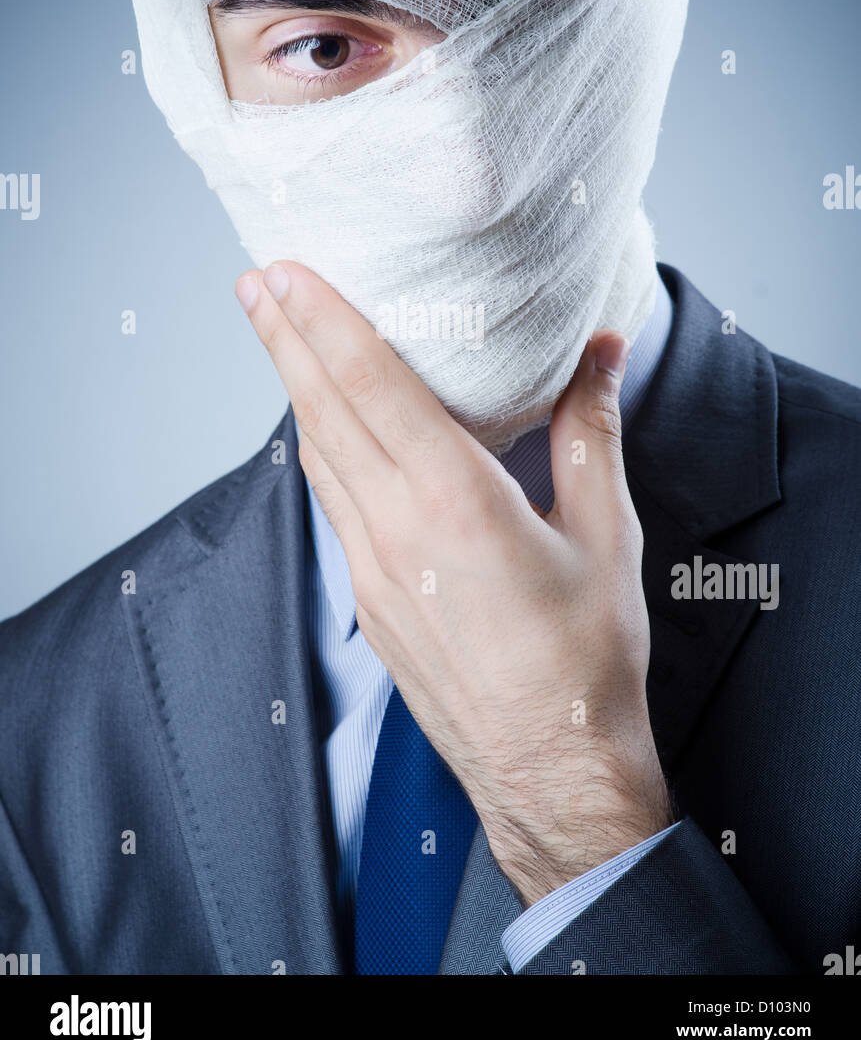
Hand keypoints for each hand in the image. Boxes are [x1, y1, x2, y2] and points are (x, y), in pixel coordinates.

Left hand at [236, 261, 671, 905]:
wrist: (549, 767)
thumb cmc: (585, 658)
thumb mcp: (607, 534)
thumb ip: (592, 432)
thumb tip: (602, 353)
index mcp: (457, 501)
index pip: (372, 385)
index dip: (325, 319)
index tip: (287, 272)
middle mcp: (397, 528)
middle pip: (324, 410)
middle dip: (285, 338)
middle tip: (254, 280)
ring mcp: (372, 567)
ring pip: (319, 456)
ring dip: (296, 389)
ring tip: (278, 336)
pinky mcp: (368, 597)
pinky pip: (332, 501)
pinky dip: (319, 447)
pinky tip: (320, 429)